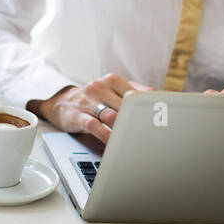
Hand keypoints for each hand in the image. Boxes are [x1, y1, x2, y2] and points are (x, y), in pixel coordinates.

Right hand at [29, 74, 154, 143]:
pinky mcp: (77, 115)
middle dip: (139, 121)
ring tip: (136, 140)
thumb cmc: (94, 100)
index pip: (138, 94)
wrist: (61, 103)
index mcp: (112, 80)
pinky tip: (115, 143)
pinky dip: (107, 136)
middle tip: (153, 135)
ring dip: (125, 129)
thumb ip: (135, 93)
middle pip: (127, 106)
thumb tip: (161, 101)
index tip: (162, 120)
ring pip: (112, 115)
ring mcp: (87, 101)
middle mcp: (99, 87)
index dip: (151, 108)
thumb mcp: (112, 90)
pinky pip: (95, 126)